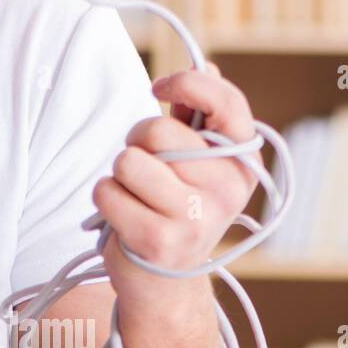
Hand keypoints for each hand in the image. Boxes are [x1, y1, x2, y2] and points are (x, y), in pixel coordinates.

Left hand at [91, 62, 259, 304]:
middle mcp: (227, 190)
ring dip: (119, 174)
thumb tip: (207, 64)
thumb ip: (199, 116)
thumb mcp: (195, 162)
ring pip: (128, 160)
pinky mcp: (158, 240)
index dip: (188, 82)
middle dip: (137, 142)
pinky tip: (124, 216)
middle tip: (145, 170)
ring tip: (136, 195)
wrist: (165, 282)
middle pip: (157, 131)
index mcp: (242, 163)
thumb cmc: (174, 207)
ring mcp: (195, 218)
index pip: (226, 103)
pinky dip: (105, 198)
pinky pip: (107, 190)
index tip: (159, 85)